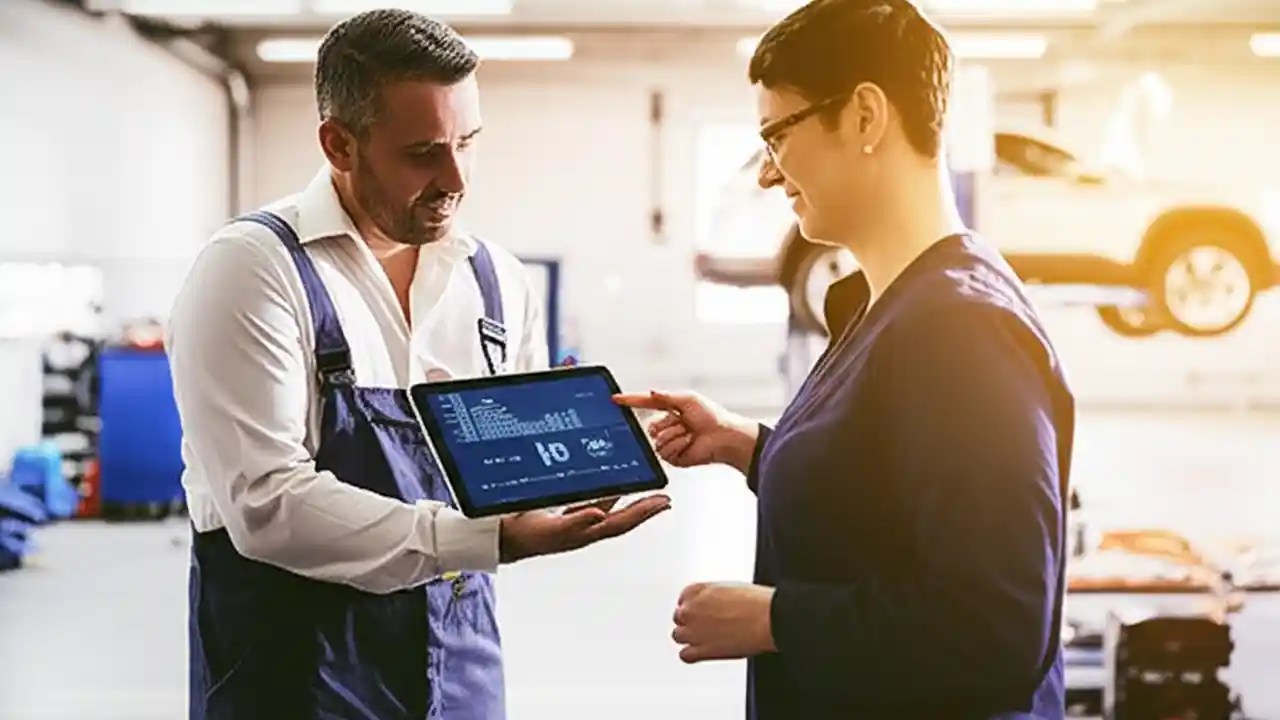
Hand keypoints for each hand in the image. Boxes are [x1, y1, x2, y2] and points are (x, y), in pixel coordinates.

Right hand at [499, 495, 670, 562]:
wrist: (501, 538)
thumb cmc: (523, 536)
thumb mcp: (549, 527)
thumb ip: (575, 522)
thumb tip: (600, 515)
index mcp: (584, 533)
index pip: (621, 522)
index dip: (642, 512)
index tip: (663, 501)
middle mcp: (584, 530)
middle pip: (621, 518)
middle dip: (644, 508)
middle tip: (664, 498)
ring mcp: (575, 523)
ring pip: (609, 510)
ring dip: (627, 501)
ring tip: (645, 490)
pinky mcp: (564, 516)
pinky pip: (592, 504)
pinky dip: (605, 496)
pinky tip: (609, 486)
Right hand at [612, 390, 758, 472]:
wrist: (724, 438)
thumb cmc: (713, 417)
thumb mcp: (687, 399)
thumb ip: (666, 397)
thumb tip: (651, 392)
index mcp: (670, 410)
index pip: (645, 405)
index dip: (629, 402)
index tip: (613, 399)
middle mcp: (668, 428)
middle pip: (650, 428)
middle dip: (666, 424)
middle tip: (683, 424)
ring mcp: (670, 444)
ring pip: (657, 442)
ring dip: (675, 436)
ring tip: (689, 435)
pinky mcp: (674, 458)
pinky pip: (665, 453)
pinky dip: (679, 446)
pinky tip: (690, 444)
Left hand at [672, 582, 776, 662]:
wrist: (767, 618)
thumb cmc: (757, 602)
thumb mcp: (731, 589)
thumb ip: (716, 597)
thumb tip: (717, 605)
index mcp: (699, 590)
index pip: (684, 597)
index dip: (692, 605)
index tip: (699, 610)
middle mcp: (692, 609)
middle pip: (679, 617)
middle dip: (690, 621)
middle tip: (704, 625)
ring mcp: (694, 631)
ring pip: (678, 636)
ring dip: (688, 637)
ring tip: (703, 639)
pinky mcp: (702, 650)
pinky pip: (685, 655)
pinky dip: (690, 655)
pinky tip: (700, 653)